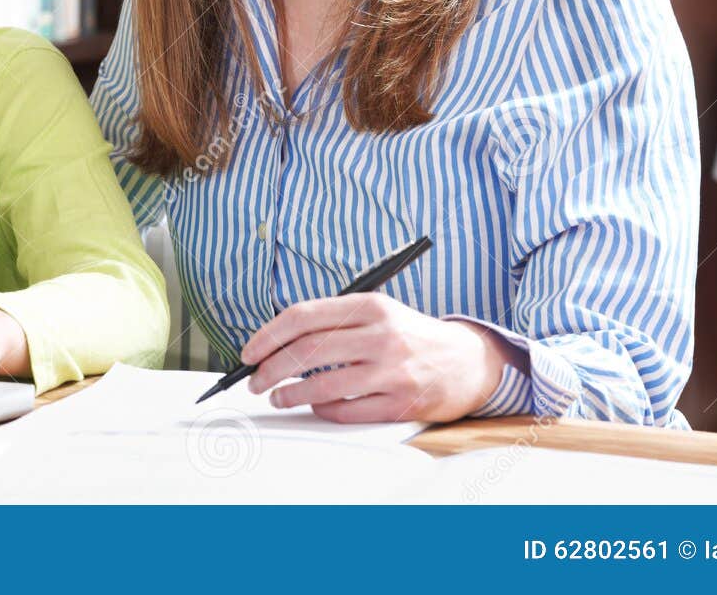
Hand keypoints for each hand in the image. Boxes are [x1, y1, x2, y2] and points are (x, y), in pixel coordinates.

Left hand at [240, 293, 518, 423]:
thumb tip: (277, 339)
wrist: (467, 362)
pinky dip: (321, 409)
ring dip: (289, 393)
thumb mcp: (378, 312)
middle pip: (306, 352)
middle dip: (269, 368)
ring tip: (276, 396)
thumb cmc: (411, 336)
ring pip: (322, 385)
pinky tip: (313, 404)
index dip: (267, 335)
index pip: (303, 317)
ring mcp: (392, 371)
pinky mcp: (400, 403)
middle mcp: (381, 335)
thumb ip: (334, 320)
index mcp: (370, 305)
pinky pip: (346, 410)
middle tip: (254, 380)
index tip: (248, 352)